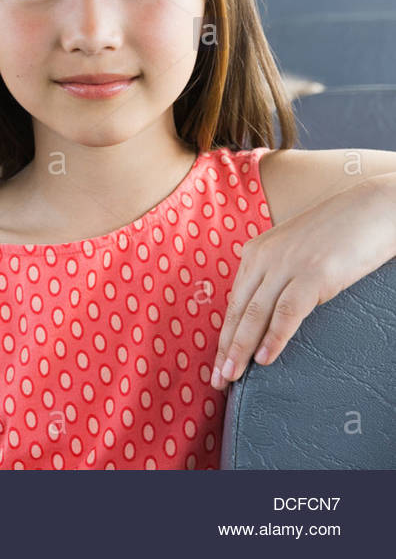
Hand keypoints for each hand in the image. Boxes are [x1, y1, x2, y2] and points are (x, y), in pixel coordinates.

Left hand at [211, 178, 395, 388]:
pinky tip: (264, 359)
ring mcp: (286, 265)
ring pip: (254, 314)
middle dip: (225, 348)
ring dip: (240, 349)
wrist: (373, 209)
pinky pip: (286, 311)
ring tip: (232, 376)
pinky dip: (274, 337)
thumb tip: (265, 306)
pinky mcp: (312, 274)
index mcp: (256, 252)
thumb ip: (277, 273)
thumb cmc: (339, 233)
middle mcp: (263, 257)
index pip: (234, 302)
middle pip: (237, 311)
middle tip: (217, 379)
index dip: (224, 334)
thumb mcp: (296, 251)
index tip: (217, 361)